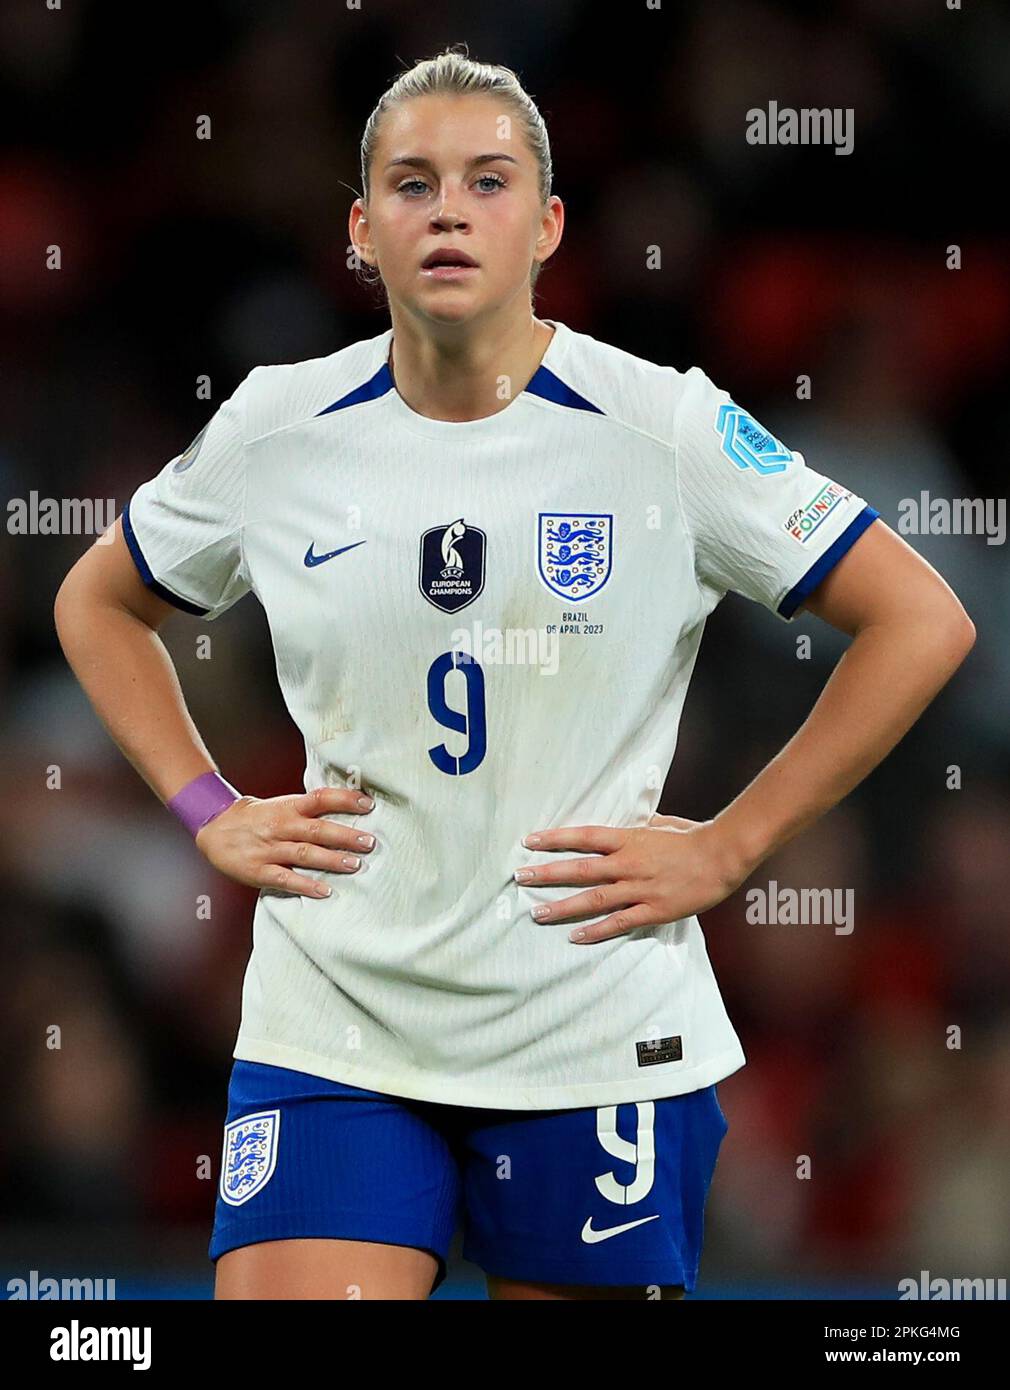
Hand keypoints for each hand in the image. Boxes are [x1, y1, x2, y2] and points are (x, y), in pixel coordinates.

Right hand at [195, 786, 375, 897]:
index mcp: (288, 807)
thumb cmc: (257, 816)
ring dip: (331, 860)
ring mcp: (270, 849)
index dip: (345, 800)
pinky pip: (284, 878)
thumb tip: (348, 807)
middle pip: (317, 829)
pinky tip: (324, 891)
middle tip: (369, 842)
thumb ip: (309, 808)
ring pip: (304, 854)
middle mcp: (281, 826)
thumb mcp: (282, 804)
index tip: (368, 804)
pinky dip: (305, 885)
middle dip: (345, 836)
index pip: (320, 798)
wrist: (214, 826)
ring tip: (355, 864)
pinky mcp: (259, 870)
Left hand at [514, 813, 748, 942]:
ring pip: (593, 899)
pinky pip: (619, 922)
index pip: (583, 837)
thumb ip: (638, 825)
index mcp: (629, 839)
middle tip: (520, 878)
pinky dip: (596, 931)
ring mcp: (639, 888)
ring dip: (562, 907)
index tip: (529, 841)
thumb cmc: (692, 837)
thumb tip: (625, 821)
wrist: (722, 857)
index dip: (555, 839)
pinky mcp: (653, 910)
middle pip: (579, 869)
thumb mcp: (661, 824)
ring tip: (537, 914)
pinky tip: (575, 936)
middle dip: (547, 874)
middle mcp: (628, 864)